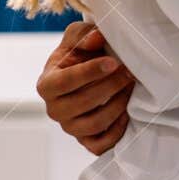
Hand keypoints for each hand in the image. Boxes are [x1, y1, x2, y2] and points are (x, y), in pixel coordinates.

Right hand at [36, 21, 134, 154]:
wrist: (87, 71)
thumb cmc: (80, 52)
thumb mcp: (78, 36)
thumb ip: (84, 34)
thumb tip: (96, 38)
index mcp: (47, 84)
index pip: (64, 82)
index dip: (90, 72)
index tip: (114, 62)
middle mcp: (54, 109)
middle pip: (83, 103)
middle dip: (111, 86)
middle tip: (130, 72)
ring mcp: (70, 127)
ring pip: (95, 123)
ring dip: (118, 105)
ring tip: (131, 87)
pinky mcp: (85, 140)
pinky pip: (100, 144)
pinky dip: (117, 131)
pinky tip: (128, 111)